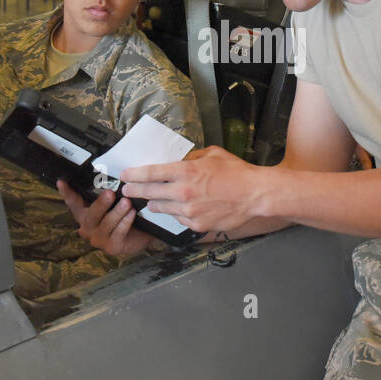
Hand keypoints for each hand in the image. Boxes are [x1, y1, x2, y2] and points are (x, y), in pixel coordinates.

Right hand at [56, 179, 152, 258]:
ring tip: (126, 202)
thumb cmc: (122, 217)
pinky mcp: (112, 247)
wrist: (139, 237)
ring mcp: (99, 239)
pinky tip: (132, 213)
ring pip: (106, 224)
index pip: (73, 203)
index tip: (61, 182)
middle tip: (110, 193)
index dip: (67, 193)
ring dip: (117, 212)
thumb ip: (104, 195)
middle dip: (101, 204)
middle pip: (91, 215)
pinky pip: (118, 232)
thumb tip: (106, 177)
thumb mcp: (111, 204)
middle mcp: (88, 228)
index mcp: (84, 215)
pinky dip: (125, 221)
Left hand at [121, 145, 264, 234]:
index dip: (134, 174)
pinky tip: (180, 208)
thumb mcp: (212, 154)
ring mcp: (189, 211)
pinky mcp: (196, 224)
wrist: (255, 195)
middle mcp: (183, 192)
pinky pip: (178, 218)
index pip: (151, 173)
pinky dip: (176, 213)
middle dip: (135, 191)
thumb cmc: (237, 172)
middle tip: (127, 191)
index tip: (124, 175)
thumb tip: (178, 160)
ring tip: (151, 201)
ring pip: (161, 208)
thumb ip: (191, 158)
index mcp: (186, 172)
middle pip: (149, 193)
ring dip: (154, 203)